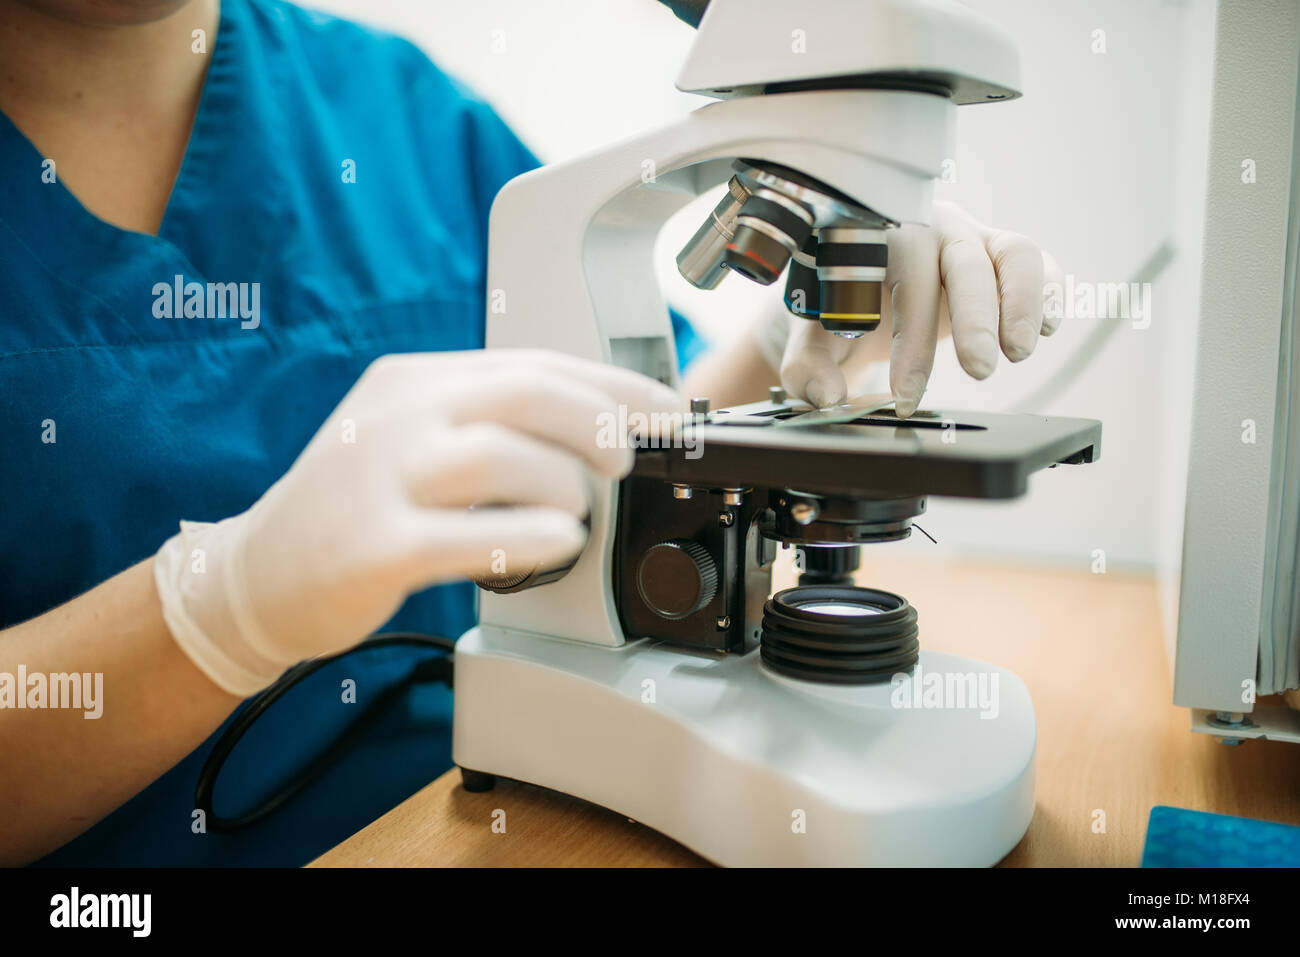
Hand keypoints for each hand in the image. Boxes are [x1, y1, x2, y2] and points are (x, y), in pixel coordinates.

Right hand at [153, 350, 680, 695]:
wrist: (253, 575)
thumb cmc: (352, 509)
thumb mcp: (411, 438)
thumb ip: (487, 424)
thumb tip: (595, 427)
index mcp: (415, 382)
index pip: (532, 362)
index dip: (613, 384)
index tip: (666, 409)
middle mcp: (398, 415)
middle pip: (524, 391)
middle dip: (600, 419)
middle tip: (627, 456)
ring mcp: (381, 477)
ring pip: (500, 455)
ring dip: (562, 485)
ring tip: (574, 513)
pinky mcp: (374, 545)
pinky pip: (467, 534)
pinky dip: (529, 536)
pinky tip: (558, 541)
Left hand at [770, 201, 1062, 415]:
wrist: (859, 281)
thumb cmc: (837, 302)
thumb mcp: (811, 331)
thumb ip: (806, 366)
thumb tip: (827, 397)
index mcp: (880, 238)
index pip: (902, 280)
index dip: (910, 340)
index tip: (907, 394)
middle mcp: (930, 229)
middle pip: (962, 258)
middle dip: (975, 315)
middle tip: (978, 370)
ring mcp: (973, 237)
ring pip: (1013, 252)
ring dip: (1023, 302)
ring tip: (1018, 353)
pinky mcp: (1003, 254)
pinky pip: (1037, 263)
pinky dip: (1050, 291)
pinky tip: (1049, 328)